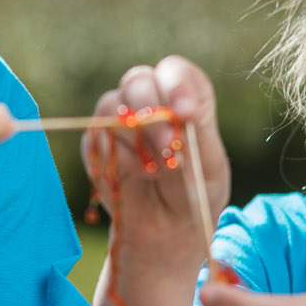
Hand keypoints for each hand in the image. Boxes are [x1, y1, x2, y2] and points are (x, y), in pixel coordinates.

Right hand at [81, 56, 229, 270]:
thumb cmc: (193, 195)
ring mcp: (119, 119)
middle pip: (138, 79)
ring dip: (137, 140)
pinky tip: (136, 177)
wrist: (164, 233)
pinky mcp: (96, 141)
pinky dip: (120, 157)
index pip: (176, 72)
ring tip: (157, 172)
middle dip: (152, 111)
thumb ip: (194, 136)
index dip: (177, 84)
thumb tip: (178, 113)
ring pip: (114, 105)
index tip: (186, 113)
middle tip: (168, 149)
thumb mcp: (208, 168)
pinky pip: (97, 135)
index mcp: (182, 99)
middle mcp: (149, 102)